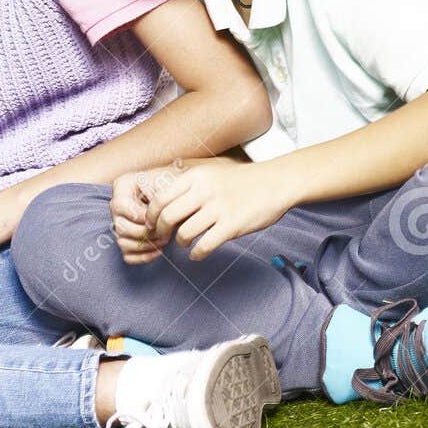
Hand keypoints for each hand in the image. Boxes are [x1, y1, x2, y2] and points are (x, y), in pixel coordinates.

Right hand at [110, 167, 181, 264]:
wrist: (180, 191)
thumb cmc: (173, 185)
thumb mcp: (166, 183)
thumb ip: (157, 199)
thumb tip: (153, 223)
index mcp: (122, 186)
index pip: (120, 205)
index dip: (141, 215)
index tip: (161, 216)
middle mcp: (116, 206)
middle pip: (120, 227)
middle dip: (145, 233)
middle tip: (165, 232)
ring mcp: (120, 223)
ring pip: (123, 243)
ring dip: (146, 245)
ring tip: (164, 240)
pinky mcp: (127, 239)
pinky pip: (128, 256)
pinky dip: (143, 256)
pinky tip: (159, 250)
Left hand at [143, 157, 300, 259]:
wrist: (276, 182)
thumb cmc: (242, 181)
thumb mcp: (211, 174)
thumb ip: (190, 187)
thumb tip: (164, 206)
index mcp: (196, 177)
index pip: (160, 198)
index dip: (151, 215)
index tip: (152, 224)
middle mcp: (204, 191)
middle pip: (167, 217)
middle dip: (160, 231)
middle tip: (163, 237)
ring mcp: (218, 208)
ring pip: (184, 233)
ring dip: (180, 243)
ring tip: (185, 243)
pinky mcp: (232, 225)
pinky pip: (204, 246)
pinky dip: (196, 254)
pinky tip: (198, 254)